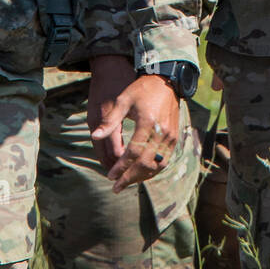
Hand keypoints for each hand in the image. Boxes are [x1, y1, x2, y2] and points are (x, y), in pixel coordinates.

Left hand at [88, 57, 178, 191]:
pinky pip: (165, 160)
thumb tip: (94, 137)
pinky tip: (141, 174)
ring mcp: (171, 137)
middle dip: (130, 177)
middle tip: (116, 187)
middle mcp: (162, 132)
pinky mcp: (175, 138)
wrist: (166, 81)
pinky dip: (153, 170)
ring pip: (157, 165)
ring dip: (142, 177)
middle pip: (146, 163)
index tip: (110, 176)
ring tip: (127, 182)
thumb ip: (109, 121)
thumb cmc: (141, 90)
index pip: (133, 153)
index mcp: (147, 123)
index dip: (121, 167)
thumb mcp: (123, 101)